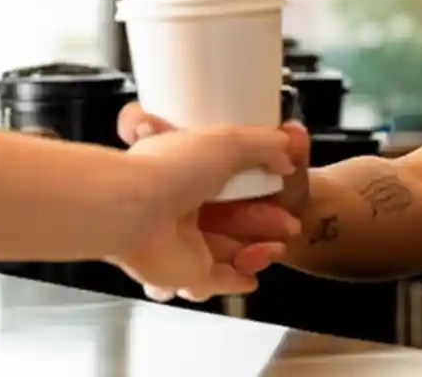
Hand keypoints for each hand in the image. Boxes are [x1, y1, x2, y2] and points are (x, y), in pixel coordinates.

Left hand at [107, 124, 296, 301]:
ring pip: (227, 248)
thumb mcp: (228, 142)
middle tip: (289, 223)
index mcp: (185, 170)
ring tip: (279, 246)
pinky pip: (215, 280)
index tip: (279, 186)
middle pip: (231, 218)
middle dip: (263, 222)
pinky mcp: (183, 273)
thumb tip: (285, 153)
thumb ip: (263, 145)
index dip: (257, 186)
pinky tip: (253, 276)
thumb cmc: (168, 170)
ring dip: (256, 249)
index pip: (227, 180)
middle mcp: (179, 206)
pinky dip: (236, 280)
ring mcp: (180, 242)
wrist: (132, 210)